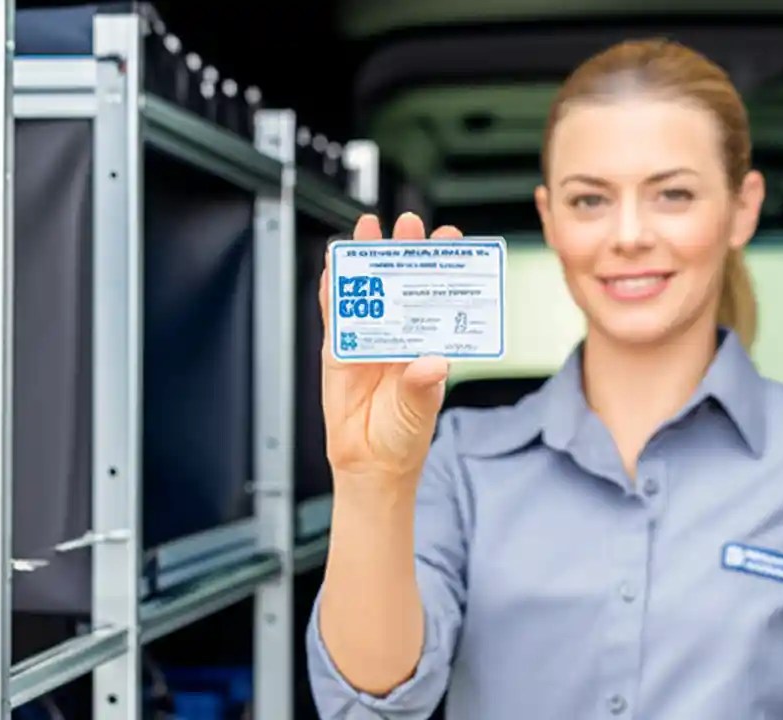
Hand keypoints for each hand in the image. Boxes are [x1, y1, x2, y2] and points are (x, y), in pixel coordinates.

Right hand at [320, 212, 462, 485]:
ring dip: (365, 261)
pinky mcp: (339, 352)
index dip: (441, 267)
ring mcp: (368, 340)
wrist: (370, 463)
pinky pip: (335, 317)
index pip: (437, 296)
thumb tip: (432, 363)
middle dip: (403, 251)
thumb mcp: (419, 410)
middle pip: (401, 284)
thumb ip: (422, 386)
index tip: (449, 240)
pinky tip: (333, 270)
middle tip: (408, 224)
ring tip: (367, 230)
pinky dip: (332, 293)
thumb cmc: (404, 436)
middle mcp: (399, 336)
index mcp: (426, 343)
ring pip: (366, 292)